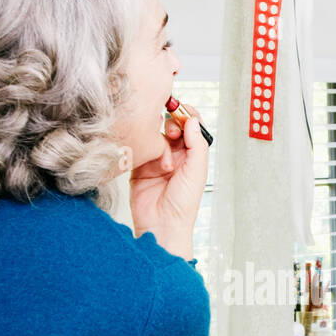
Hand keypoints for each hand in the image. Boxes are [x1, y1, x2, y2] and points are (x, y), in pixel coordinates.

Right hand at [129, 103, 207, 260]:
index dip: (187, 116)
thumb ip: (196, 144)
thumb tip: (193, 120)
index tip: (183, 110)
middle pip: (171, 127)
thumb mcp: (196, 171)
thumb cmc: (183, 205)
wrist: (162, 224)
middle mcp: (175, 156)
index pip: (191, 127)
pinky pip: (139, 148)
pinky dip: (142, 148)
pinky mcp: (139, 166)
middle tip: (172, 133)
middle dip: (172, 125)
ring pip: (155, 136)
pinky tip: (147, 158)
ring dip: (159, 143)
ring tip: (164, 163)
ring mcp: (156, 160)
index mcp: (192, 156)